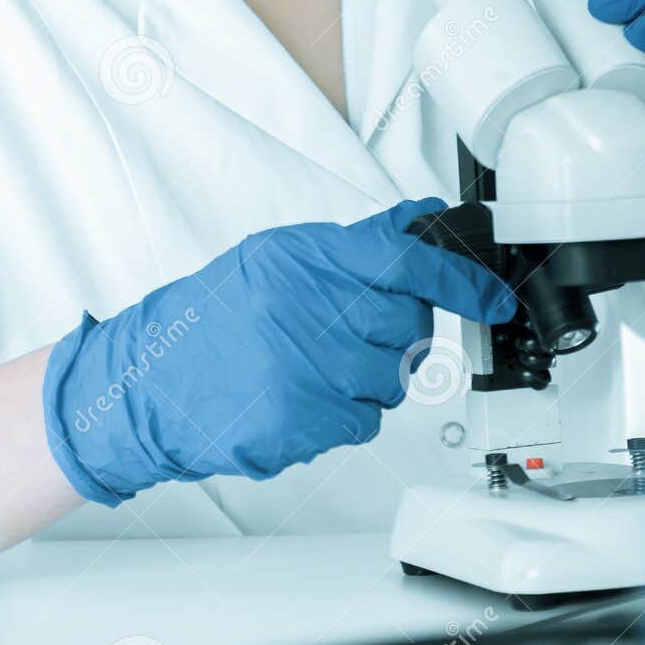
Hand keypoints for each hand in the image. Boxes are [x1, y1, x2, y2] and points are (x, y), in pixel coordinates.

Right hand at [42, 197, 516, 504]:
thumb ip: (355, 244)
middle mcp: (307, 309)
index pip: (407, 262)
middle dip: (394, 334)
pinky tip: (302, 395)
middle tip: (351, 332)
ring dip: (369, 378)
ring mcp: (305, 368)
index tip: (493, 296)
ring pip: (391, 379)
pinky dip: (344, 413)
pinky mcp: (301, 421)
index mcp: (305, 260)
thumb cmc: (213, 319)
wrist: (150, 382)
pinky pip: (363, 421)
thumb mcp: (278, 259)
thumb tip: (420, 223)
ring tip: (316, 365)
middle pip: (408, 325)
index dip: (462, 279)